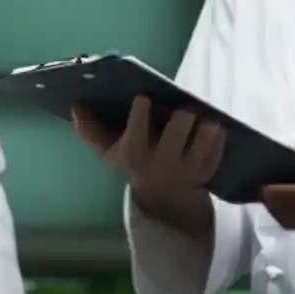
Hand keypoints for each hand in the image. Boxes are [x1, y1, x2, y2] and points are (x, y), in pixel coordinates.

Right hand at [71, 96, 225, 235]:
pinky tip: (209, 127)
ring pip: (205, 132)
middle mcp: (162, 160)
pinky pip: (219, 144)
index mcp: (135, 153)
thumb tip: (75, 107)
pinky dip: (217, 133)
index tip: (143, 97)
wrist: (162, 196)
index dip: (141, 108)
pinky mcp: (208, 169)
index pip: (137, 127)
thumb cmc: (134, 160)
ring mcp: (188, 167)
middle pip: (180, 124)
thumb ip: (90, 130)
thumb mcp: (108, 150)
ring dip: (204, 121)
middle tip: (179, 108)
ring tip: (198, 118)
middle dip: (181, 111)